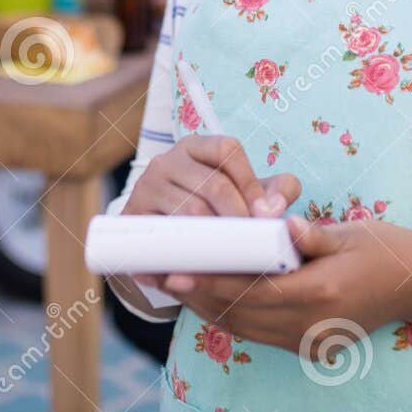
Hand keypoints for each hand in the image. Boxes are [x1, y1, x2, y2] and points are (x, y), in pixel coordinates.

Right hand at [122, 135, 301, 290]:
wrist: (174, 239)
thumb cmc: (221, 210)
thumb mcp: (252, 194)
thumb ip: (279, 191)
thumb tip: (273, 210)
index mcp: (197, 146)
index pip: (227, 150)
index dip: (250, 182)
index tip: (265, 216)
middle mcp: (167, 161)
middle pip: (212, 183)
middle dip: (239, 214)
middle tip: (255, 241)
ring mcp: (146, 187)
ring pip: (190, 211)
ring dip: (217, 237)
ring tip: (237, 255)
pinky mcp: (133, 217)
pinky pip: (162, 236)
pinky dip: (184, 252)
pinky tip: (202, 265)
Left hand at [161, 218, 411, 357]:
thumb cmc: (384, 250)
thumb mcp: (351, 232)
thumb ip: (313, 234)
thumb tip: (283, 222)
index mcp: (320, 292)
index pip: (249, 291)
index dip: (207, 283)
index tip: (173, 272)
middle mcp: (310, 324)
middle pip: (238, 315)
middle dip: (196, 296)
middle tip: (157, 275)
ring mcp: (310, 340)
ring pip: (243, 329)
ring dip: (206, 308)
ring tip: (172, 285)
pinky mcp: (309, 346)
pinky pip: (258, 334)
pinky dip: (230, 317)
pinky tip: (208, 298)